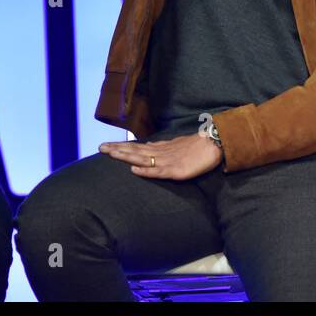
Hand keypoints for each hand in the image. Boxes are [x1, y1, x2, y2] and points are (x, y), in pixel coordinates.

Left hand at [99, 134, 221, 180]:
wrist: (214, 143)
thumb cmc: (197, 145)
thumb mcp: (176, 144)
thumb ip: (161, 146)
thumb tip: (148, 145)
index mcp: (160, 148)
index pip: (136, 147)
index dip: (121, 146)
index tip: (106, 145)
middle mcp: (161, 153)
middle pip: (135, 151)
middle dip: (117, 149)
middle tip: (100, 147)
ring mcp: (167, 161)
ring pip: (142, 158)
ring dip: (125, 156)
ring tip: (110, 154)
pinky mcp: (176, 170)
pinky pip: (158, 171)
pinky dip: (145, 170)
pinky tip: (134, 170)